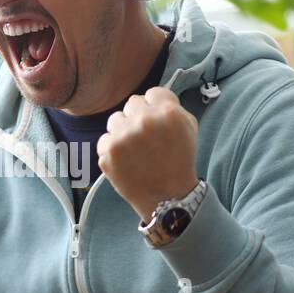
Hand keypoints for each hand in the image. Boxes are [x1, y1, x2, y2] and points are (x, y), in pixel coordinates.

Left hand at [96, 86, 199, 221]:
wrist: (168, 199)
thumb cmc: (179, 161)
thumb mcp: (189, 127)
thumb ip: (172, 106)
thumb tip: (152, 97)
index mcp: (167, 112)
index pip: (152, 93)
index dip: (156, 108)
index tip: (158, 123)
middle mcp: (144, 121)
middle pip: (132, 103)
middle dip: (138, 117)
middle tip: (147, 138)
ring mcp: (124, 137)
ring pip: (115, 119)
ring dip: (123, 131)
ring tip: (136, 150)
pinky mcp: (108, 154)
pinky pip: (104, 140)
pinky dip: (112, 149)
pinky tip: (126, 161)